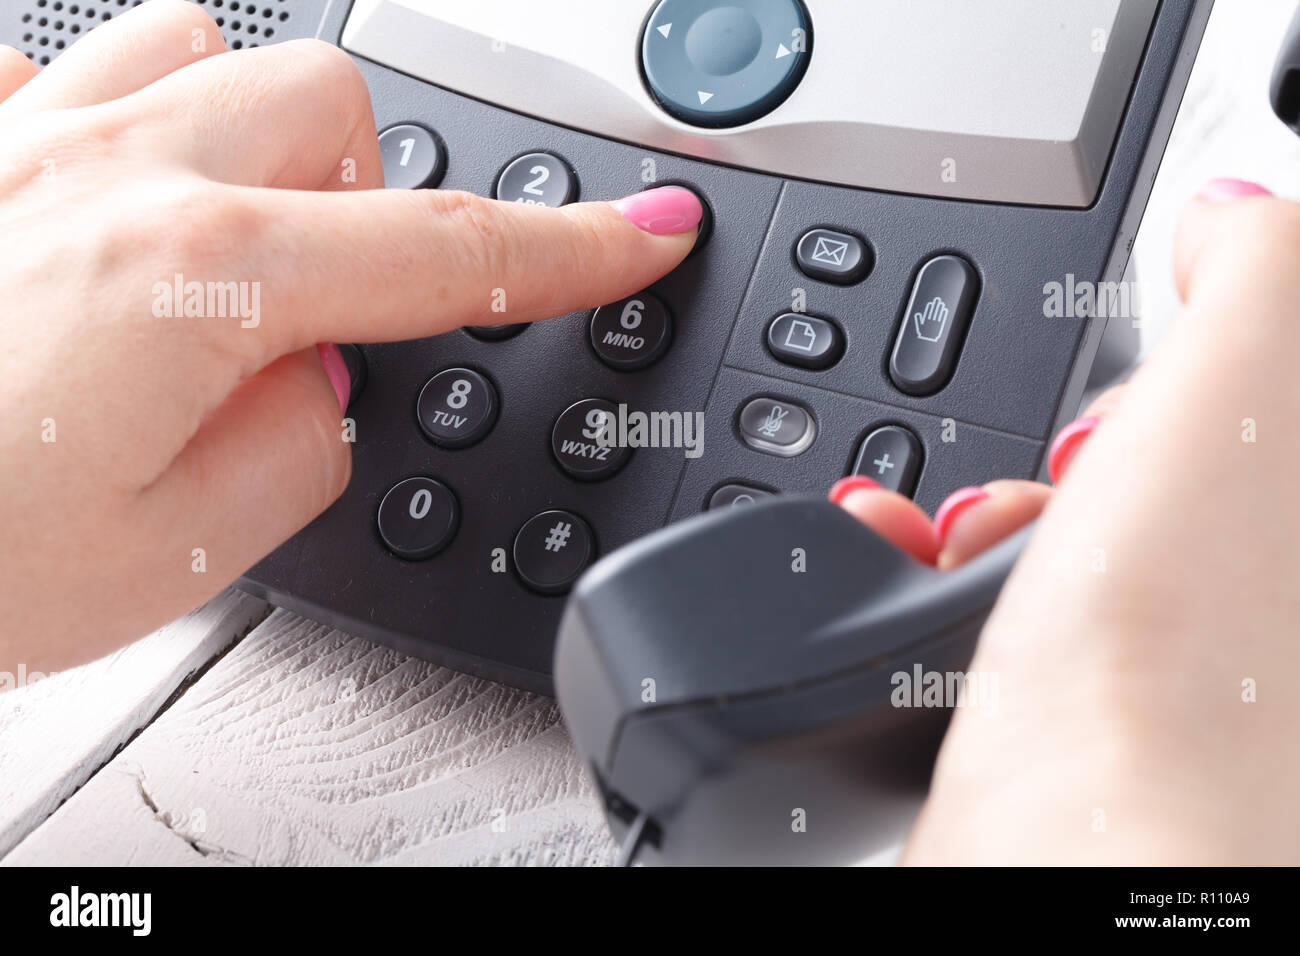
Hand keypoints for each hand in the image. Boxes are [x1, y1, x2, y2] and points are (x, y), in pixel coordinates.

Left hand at [0, 1, 700, 674]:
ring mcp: (20, 141)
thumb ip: (303, 443)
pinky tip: (95, 204)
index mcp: (204, 286)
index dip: (571, 249)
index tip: (648, 232)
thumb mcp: (184, 554)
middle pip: (330, 99)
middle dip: (362, 194)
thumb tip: (319, 379)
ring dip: (248, 137)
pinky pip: (62, 61)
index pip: (447, 254)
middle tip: (318, 301)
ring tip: (215, 244)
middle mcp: (115, 180)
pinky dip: (119, 119)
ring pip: (204, 43)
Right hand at [833, 178, 1299, 862]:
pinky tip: (915, 577)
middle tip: (1059, 476)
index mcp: (1290, 522)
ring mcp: (1169, 681)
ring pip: (1069, 551)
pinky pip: (1007, 620)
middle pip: (1152, 482)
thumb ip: (1258, 270)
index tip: (1137, 397)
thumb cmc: (1166, 665)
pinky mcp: (1071, 728)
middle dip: (1076, 456)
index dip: (1186, 381)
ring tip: (957, 536)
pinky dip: (946, 585)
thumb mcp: (1239, 389)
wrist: (1066, 846)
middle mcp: (1257, 613)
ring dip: (989, 520)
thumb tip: (1233, 217)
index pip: (1251, 412)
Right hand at [912, 295, 948, 341]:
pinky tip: (944, 310)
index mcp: (925, 320)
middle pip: (934, 310)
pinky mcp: (941, 325)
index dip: (930, 306)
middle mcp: (931, 320)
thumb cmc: (923, 336)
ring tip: (941, 303)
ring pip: (938, 313)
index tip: (931, 302)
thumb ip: (918, 320)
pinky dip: (943, 314)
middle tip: (937, 299)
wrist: (929, 343)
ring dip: (940, 307)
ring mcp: (936, 323)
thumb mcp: (918, 328)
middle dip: (936, 304)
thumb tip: (917, 314)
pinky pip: (942, 318)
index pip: (928, 311)